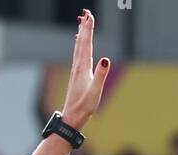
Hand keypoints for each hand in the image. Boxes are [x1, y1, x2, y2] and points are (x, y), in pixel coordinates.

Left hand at [60, 9, 110, 130]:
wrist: (72, 117)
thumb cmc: (84, 106)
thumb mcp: (95, 91)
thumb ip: (101, 74)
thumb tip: (105, 58)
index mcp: (84, 67)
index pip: (87, 44)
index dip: (89, 29)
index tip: (90, 16)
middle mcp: (78, 65)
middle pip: (81, 41)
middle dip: (84, 27)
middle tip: (86, 13)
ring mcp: (76, 70)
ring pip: (78, 46)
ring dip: (81, 33)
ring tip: (82, 22)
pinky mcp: (77, 75)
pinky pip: (78, 54)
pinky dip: (79, 44)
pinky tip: (79, 43)